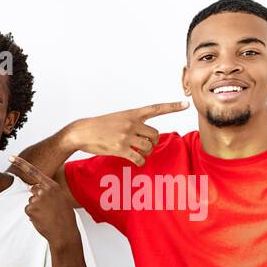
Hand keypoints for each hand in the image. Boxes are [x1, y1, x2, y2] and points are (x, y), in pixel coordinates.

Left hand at [9, 156, 79, 251]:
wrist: (64, 232)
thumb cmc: (65, 217)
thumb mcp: (60, 198)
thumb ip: (47, 190)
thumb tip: (31, 187)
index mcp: (52, 185)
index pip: (34, 172)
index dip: (21, 164)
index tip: (11, 157)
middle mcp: (44, 190)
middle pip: (33, 190)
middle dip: (38, 198)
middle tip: (49, 209)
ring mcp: (36, 199)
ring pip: (31, 201)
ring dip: (36, 209)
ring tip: (48, 215)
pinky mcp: (30, 209)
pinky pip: (28, 210)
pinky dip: (33, 215)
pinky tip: (43, 219)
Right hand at [66, 101, 187, 165]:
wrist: (81, 132)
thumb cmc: (97, 125)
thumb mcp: (117, 118)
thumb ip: (131, 122)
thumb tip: (141, 134)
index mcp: (132, 114)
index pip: (156, 108)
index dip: (172, 106)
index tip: (186, 104)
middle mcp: (131, 123)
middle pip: (154, 134)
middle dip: (153, 142)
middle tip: (147, 146)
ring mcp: (126, 136)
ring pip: (148, 146)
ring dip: (146, 152)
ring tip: (140, 153)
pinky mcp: (120, 149)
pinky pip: (138, 157)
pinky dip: (139, 161)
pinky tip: (136, 162)